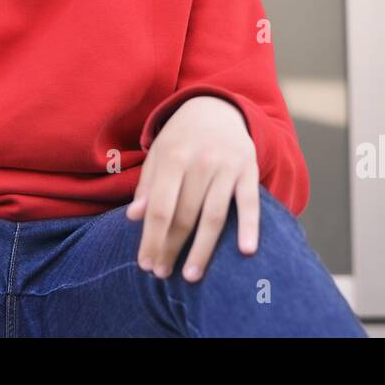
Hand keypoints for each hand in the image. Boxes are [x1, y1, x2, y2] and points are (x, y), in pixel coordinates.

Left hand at [126, 95, 259, 282]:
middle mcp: (199, 161)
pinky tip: (245, 251)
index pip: (159, 208)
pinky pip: (249, 203)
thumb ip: (147, 186)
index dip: (151, 239)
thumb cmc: (180, 139)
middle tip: (162, 274)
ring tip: (191, 276)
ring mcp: (226, 166)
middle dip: (171, 249)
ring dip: (202, 250)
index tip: (145, 265)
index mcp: (172, 157)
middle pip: (184, 216)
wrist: (216, 108)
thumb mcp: (158, 154)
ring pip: (213, 216)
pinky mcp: (249, 170)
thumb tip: (134, 217)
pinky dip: (250, 227)